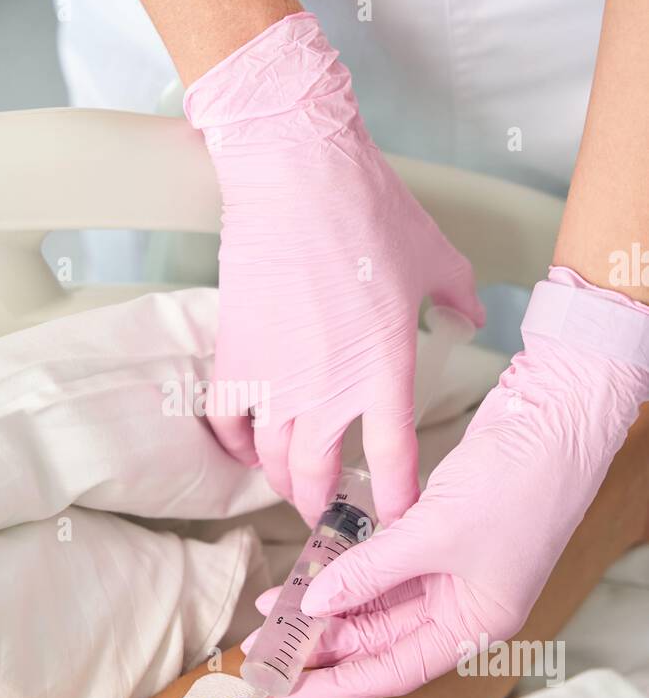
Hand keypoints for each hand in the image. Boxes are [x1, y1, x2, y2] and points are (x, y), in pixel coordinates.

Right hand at [185, 12, 483, 526]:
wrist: (294, 177)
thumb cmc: (368, 213)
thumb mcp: (435, 257)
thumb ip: (458, 297)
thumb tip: (471, 315)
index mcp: (383, 371)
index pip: (393, 461)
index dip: (394, 501)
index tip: (397, 520)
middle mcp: (325, 389)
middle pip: (317, 476)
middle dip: (324, 505)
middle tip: (330, 514)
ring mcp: (272, 378)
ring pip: (270, 459)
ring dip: (280, 482)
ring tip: (290, 488)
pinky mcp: (233, 356)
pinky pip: (226, 422)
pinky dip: (234, 444)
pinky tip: (246, 448)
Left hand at [256, 273, 648, 697]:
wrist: (554, 414)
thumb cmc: (521, 482)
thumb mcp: (434, 533)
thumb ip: (370, 571)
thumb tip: (315, 604)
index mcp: (475, 624)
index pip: (392, 671)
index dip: (335, 685)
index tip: (285, 693)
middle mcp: (462, 604)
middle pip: (380, 640)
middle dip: (323, 644)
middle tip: (268, 646)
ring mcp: (449, 567)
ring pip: (376, 600)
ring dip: (329, 603)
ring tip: (275, 606)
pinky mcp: (436, 531)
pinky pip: (381, 561)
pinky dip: (348, 565)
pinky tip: (311, 568)